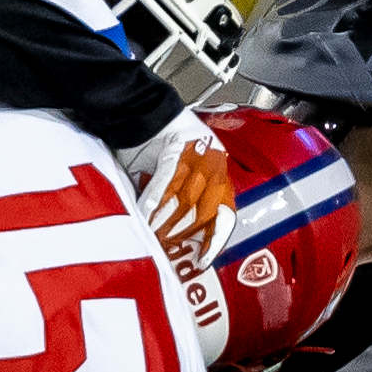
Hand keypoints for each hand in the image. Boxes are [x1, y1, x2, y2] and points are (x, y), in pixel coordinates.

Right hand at [124, 111, 234, 270]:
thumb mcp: (178, 179)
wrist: (146, 110)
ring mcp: (201, 154)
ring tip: (154, 237)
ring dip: (168, 222)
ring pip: (186, 198)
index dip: (214, 240)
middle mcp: (216, 164)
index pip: (225, 214)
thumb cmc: (160, 147)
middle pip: (204, 210)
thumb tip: (176, 241)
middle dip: (183, 233)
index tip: (203, 261)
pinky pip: (167, 180)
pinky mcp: (179, 145)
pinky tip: (146, 215)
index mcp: (220, 174)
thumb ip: (181, 206)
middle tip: (167, 248)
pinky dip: (155, 200)